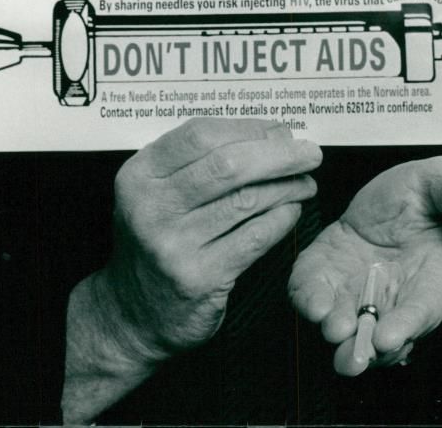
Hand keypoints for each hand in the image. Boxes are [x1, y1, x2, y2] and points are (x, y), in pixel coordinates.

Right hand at [105, 117, 321, 357]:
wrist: (132, 314)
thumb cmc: (157, 238)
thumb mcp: (158, 191)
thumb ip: (199, 160)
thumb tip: (269, 132)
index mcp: (140, 175)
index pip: (201, 134)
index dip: (248, 128)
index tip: (279, 129)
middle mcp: (152, 207)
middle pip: (228, 164)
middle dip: (278, 154)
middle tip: (309, 153)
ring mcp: (174, 245)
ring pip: (247, 200)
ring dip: (287, 187)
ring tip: (306, 182)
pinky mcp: (200, 278)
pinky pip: (255, 238)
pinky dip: (282, 219)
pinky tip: (292, 211)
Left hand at [288, 156, 441, 375]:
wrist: (389, 193)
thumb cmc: (423, 194)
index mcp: (430, 278)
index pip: (421, 310)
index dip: (405, 326)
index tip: (388, 338)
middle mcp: (392, 295)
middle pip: (379, 335)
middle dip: (363, 348)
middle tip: (351, 356)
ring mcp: (356, 289)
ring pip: (345, 323)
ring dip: (336, 330)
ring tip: (332, 327)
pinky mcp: (327, 276)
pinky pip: (313, 292)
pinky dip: (308, 298)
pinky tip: (310, 299)